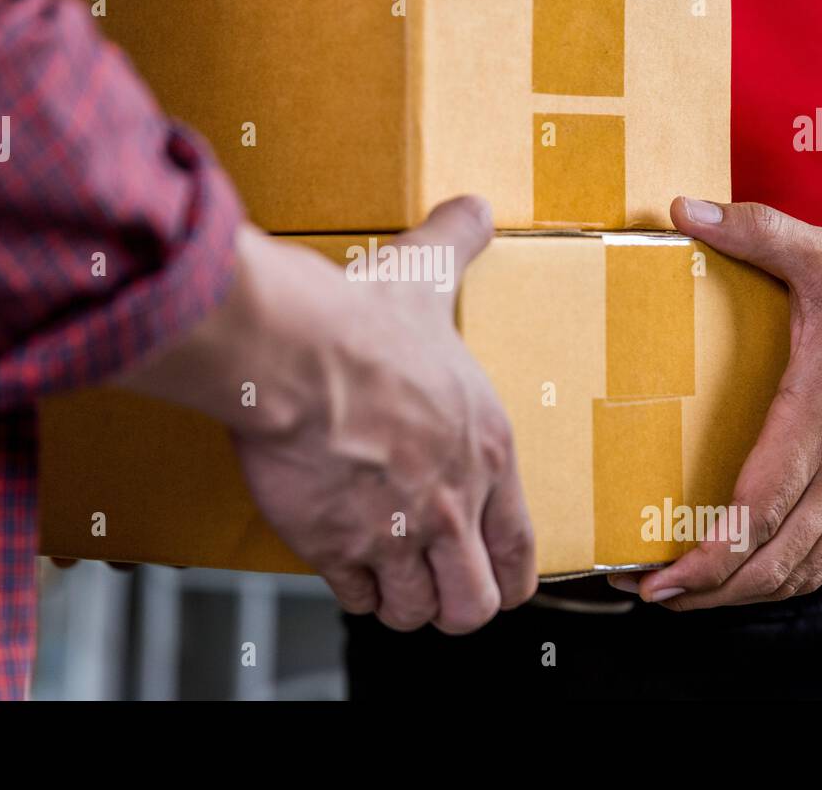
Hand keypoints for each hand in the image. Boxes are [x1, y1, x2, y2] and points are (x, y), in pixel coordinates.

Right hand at [117, 196, 536, 632]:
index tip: (491, 578)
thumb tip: (473, 208)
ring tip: (387, 579)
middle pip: (475, 606)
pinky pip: (358, 600)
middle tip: (435, 585)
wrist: (299, 352)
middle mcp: (452, 504)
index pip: (522, 551)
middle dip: (457, 605)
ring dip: (403, 603)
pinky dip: (354, 592)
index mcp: (487, 453)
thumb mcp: (426, 277)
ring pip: (419, 614)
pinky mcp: (337, 547)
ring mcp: (396, 533)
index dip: (509, 577)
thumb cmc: (364, 324)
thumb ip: (455, 244)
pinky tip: (344, 564)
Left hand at [617, 196, 821, 609]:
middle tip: (657, 597)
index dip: (712, 553)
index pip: (762, 505)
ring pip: (805, 569)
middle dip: (712, 590)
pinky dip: (786, 578)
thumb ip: (757, 233)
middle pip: (778, 559)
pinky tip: (752, 580)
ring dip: (745, 594)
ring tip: (691, 598)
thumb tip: (685, 209)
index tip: (666, 574)